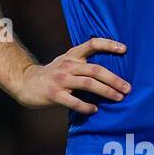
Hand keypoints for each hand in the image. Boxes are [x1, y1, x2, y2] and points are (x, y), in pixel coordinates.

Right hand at [15, 37, 129, 114]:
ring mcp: (60, 79)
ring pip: (88, 84)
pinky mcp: (54, 94)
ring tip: (118, 98)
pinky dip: (86, 106)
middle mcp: (68, 65)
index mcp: (72, 55)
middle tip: (128, 88)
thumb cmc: (52, 74)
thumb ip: (84, 63)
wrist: (25, 83)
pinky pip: (73, 101)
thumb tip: (110, 72)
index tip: (125, 49)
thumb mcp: (66, 62)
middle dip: (114, 79)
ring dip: (106, 91)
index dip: (108, 44)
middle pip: (95, 69)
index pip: (92, 44)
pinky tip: (95, 110)